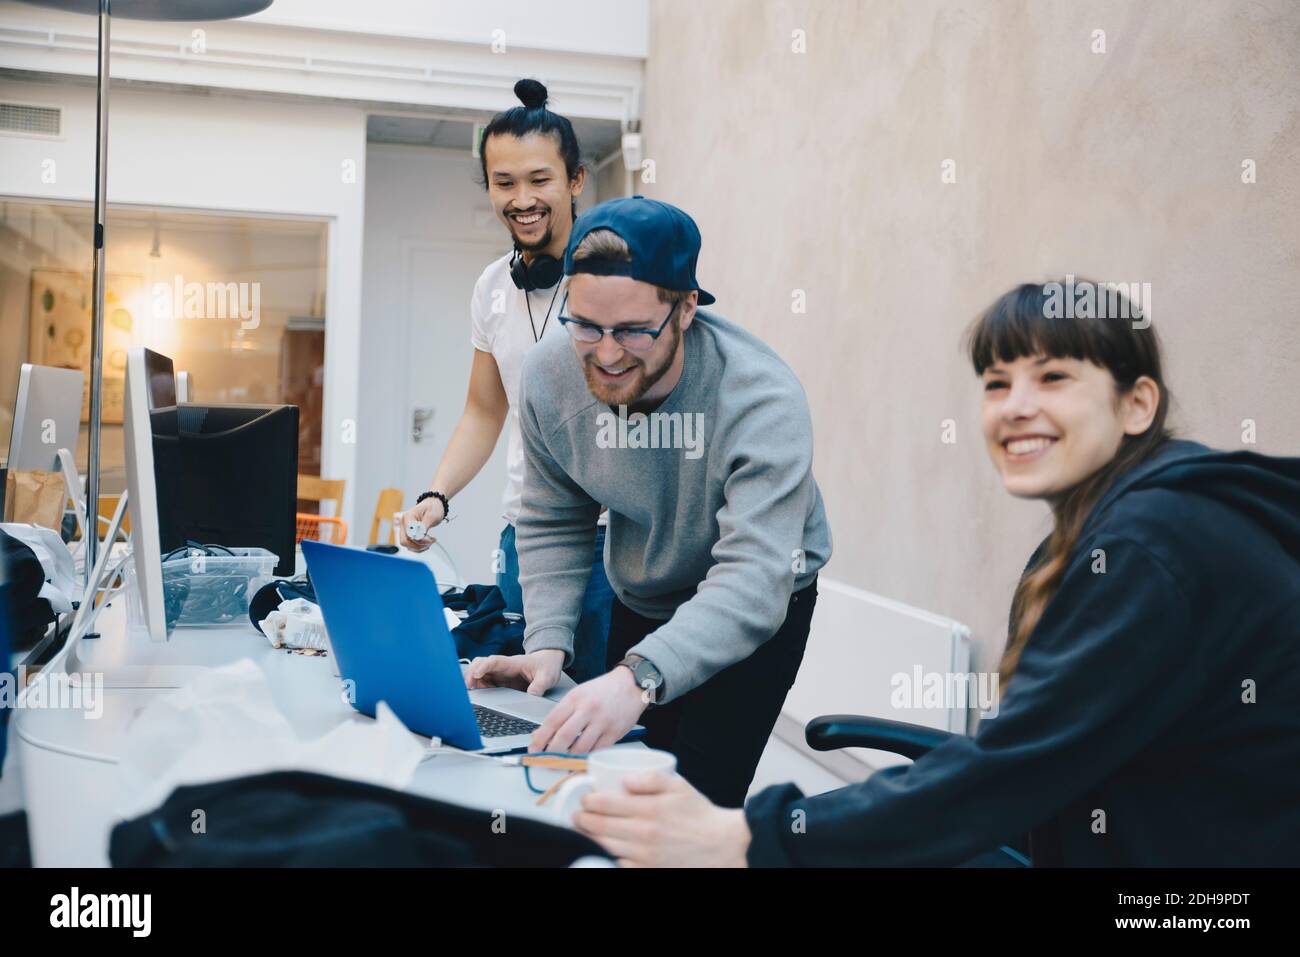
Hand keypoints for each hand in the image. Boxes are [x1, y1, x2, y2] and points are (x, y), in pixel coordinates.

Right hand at [398, 495, 445, 551]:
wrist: (434, 505)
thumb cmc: (433, 508)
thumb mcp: (432, 516)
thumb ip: (424, 526)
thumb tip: (418, 536)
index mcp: (408, 517)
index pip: (409, 534)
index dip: (420, 539)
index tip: (431, 539)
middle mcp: (404, 523)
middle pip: (405, 541)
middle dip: (419, 545)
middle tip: (431, 541)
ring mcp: (405, 529)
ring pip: (407, 545)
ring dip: (420, 547)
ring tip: (430, 541)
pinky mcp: (408, 534)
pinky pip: (410, 545)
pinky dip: (419, 547)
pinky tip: (427, 543)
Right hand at [465, 649, 564, 695]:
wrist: (547, 662)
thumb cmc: (546, 666)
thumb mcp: (547, 676)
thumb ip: (539, 686)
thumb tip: (531, 696)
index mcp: (512, 663)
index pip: (494, 661)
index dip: (484, 666)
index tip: (476, 674)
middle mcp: (501, 667)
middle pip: (479, 664)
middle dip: (470, 674)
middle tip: (468, 688)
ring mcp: (498, 673)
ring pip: (477, 673)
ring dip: (471, 681)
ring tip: (470, 694)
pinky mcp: (497, 681)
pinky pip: (482, 682)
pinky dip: (476, 687)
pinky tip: (477, 695)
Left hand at [529, 666, 646, 753]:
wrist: (631, 684)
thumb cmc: (603, 690)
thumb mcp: (578, 694)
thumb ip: (561, 714)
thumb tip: (542, 734)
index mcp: (575, 698)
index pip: (552, 721)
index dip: (540, 739)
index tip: (533, 750)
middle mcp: (588, 709)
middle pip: (564, 737)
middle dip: (551, 753)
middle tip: (545, 761)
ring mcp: (602, 722)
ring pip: (580, 748)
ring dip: (568, 759)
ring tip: (561, 763)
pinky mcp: (614, 733)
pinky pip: (597, 751)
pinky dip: (586, 758)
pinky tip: (579, 759)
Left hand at [574, 772, 751, 866]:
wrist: (722, 846)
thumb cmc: (700, 815)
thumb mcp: (679, 786)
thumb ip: (650, 778)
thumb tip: (624, 779)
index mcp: (650, 809)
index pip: (606, 804)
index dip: (588, 801)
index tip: (585, 799)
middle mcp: (644, 833)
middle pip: (599, 827)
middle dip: (582, 819)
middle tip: (578, 815)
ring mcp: (644, 856)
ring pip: (603, 847)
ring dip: (589, 838)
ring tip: (585, 831)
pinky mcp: (647, 871)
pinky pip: (617, 866)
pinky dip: (605, 858)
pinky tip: (602, 850)